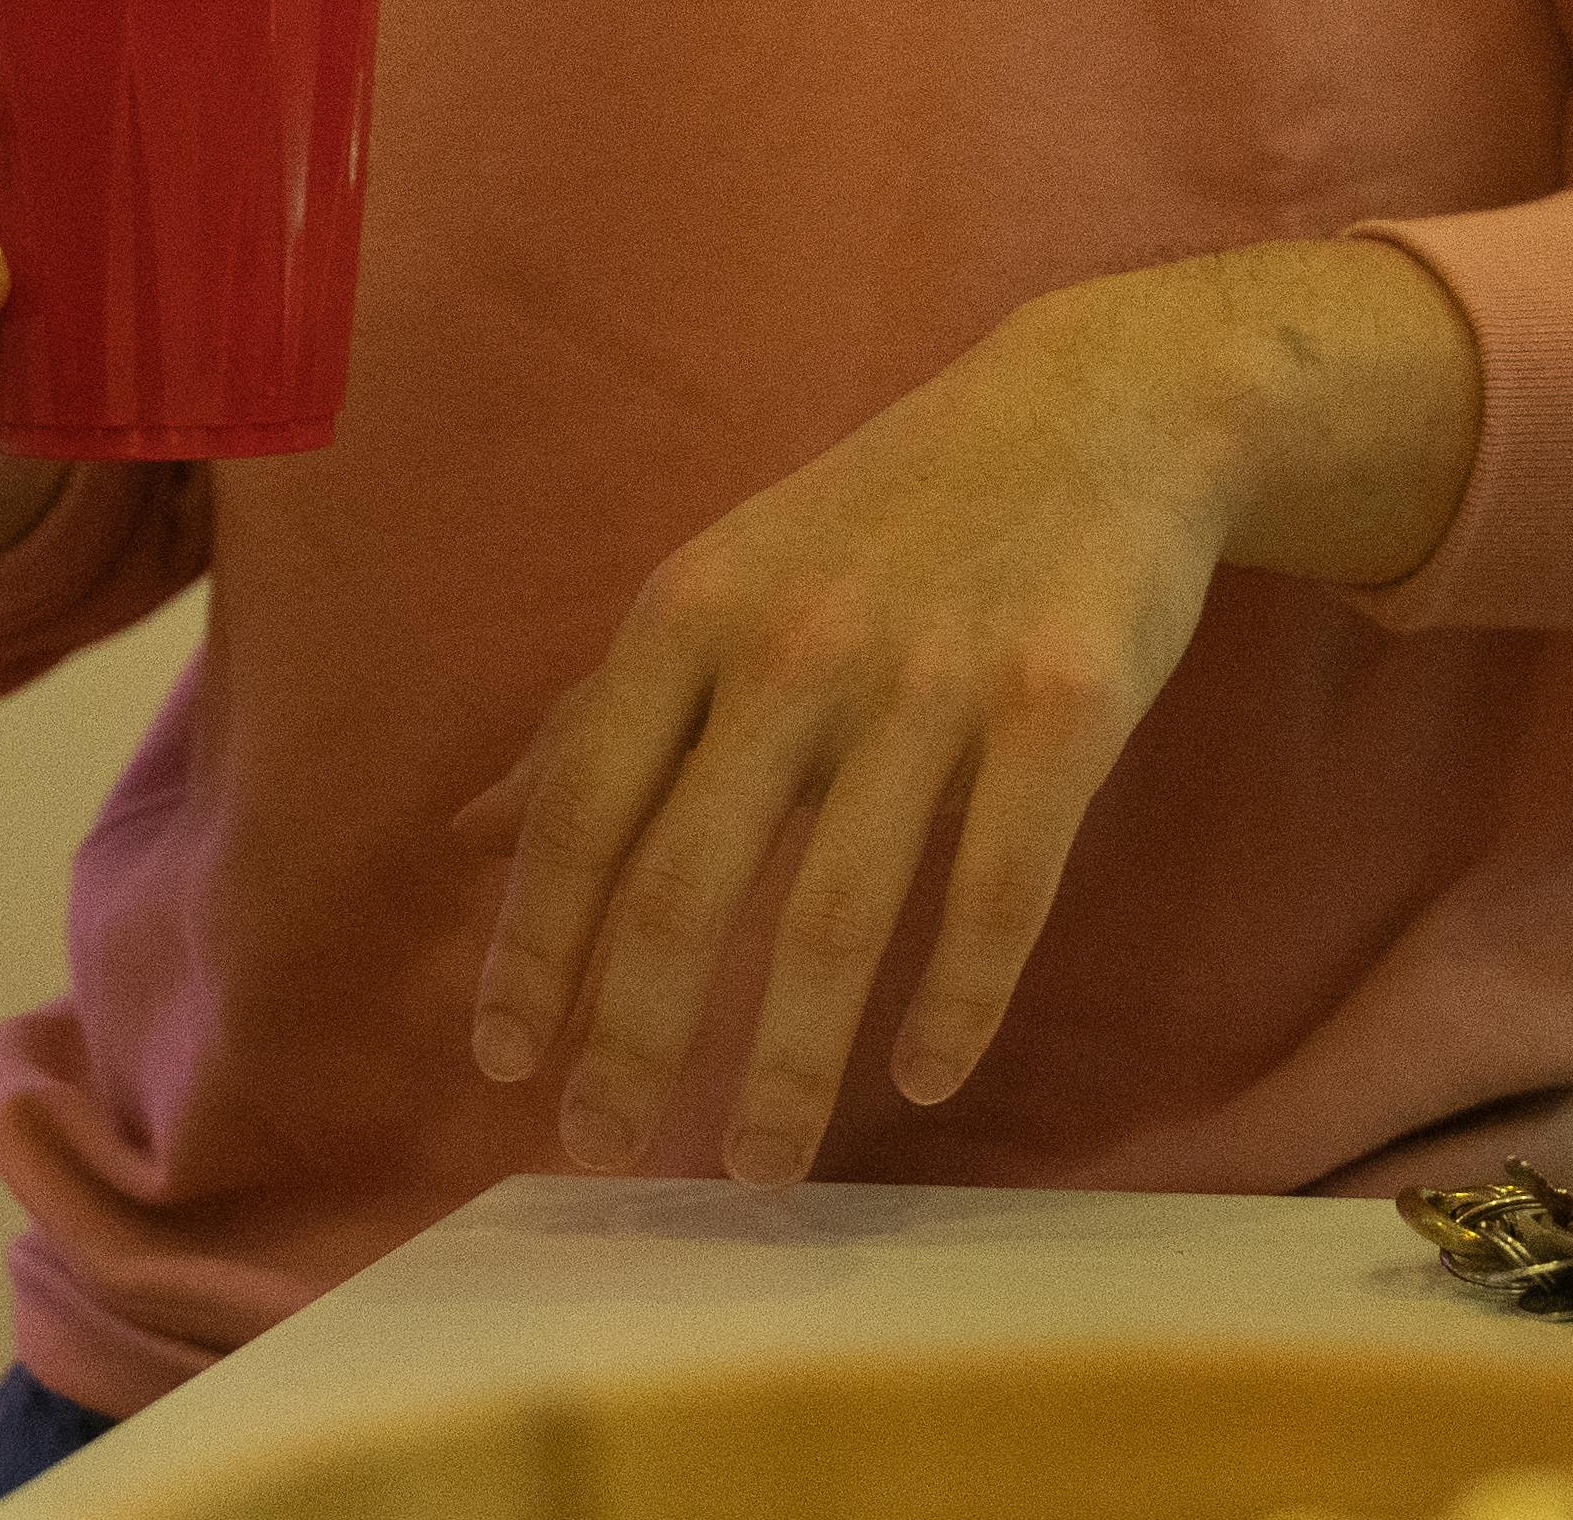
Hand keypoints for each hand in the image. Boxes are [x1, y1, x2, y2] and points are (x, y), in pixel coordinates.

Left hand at [458, 241, 1477, 1186]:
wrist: (1105, 407)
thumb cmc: (893, 512)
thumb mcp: (725, 577)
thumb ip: (604, 711)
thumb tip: (467, 834)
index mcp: (695, 613)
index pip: (583, 811)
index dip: (537, 949)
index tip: (509, 1066)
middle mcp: (799, 648)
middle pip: (689, 886)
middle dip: (636, 1041)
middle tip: (610, 1151)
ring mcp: (936, 679)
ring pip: (838, 917)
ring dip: (791, 1068)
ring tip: (762, 1164)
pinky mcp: (1064, 706)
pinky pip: (1000, 889)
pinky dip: (957, 1001)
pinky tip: (924, 1074)